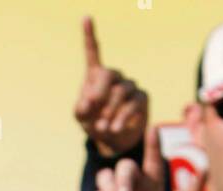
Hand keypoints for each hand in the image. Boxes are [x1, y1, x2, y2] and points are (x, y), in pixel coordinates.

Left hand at [73, 16, 147, 157]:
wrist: (113, 141)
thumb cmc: (94, 124)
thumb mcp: (81, 118)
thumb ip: (80, 108)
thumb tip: (89, 100)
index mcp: (96, 75)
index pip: (93, 51)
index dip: (89, 35)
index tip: (86, 17)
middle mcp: (114, 76)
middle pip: (108, 74)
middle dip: (100, 92)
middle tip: (93, 108)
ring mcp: (129, 86)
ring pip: (121, 92)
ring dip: (110, 111)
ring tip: (102, 127)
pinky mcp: (142, 98)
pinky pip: (133, 104)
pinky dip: (122, 117)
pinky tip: (115, 129)